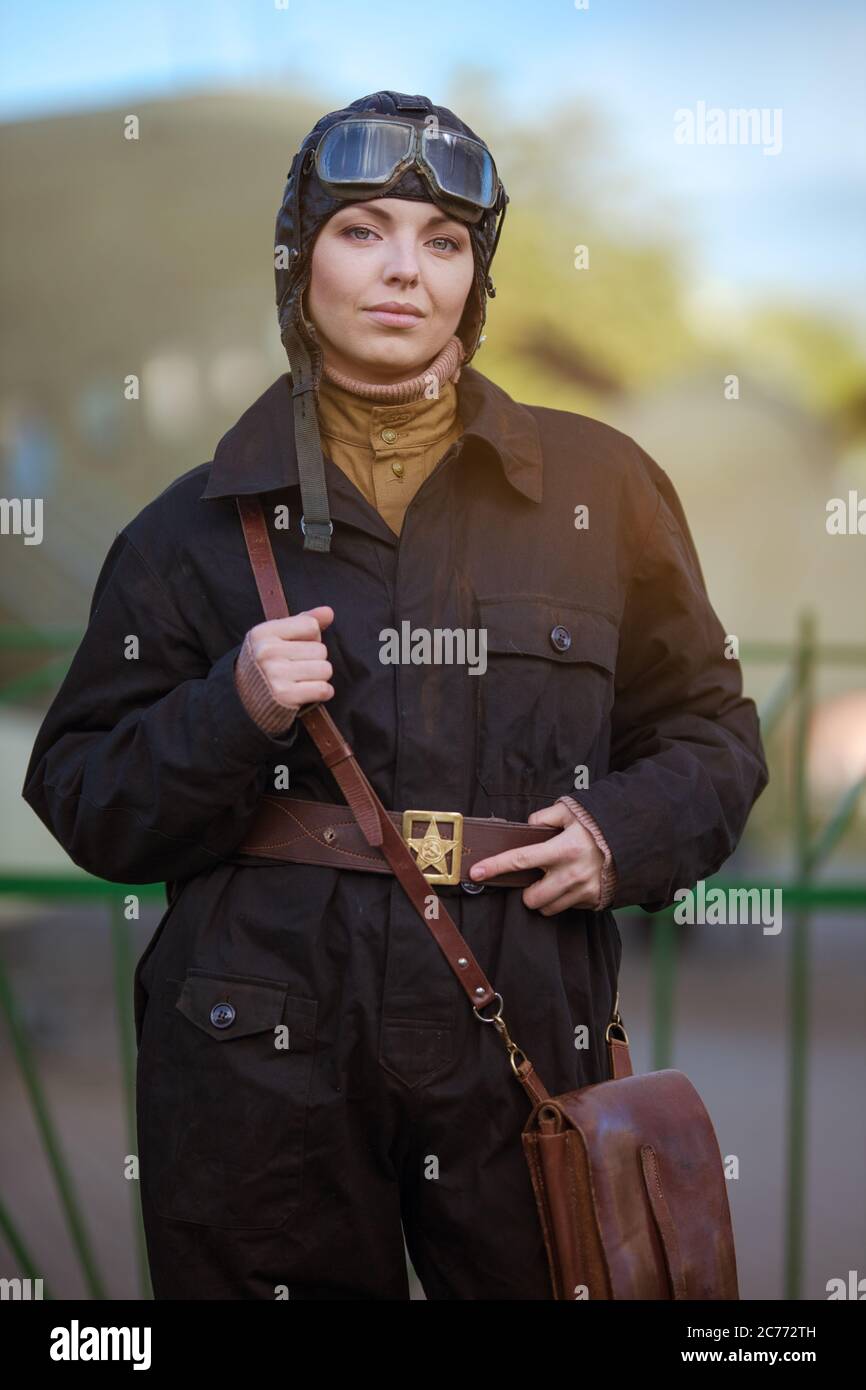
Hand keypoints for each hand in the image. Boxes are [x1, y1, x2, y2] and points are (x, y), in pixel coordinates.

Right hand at [246, 606, 334, 711]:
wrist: (244, 699)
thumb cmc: (265, 664)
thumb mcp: (275, 637)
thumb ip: (302, 621)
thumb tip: (328, 612)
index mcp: (263, 633)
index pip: (310, 625)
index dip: (311, 637)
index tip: (297, 646)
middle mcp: (267, 652)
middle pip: (320, 649)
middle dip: (315, 659)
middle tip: (297, 667)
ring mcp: (275, 674)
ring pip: (325, 669)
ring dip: (319, 677)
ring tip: (302, 679)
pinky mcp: (285, 696)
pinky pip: (323, 689)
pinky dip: (322, 692)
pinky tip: (308, 691)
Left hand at [467, 800, 603, 914]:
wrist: (636, 841)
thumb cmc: (600, 825)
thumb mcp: (572, 811)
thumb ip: (545, 816)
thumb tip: (528, 826)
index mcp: (563, 848)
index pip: (520, 860)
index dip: (495, 867)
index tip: (476, 872)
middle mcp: (571, 874)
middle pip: (532, 898)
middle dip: (527, 892)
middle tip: (536, 878)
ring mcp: (583, 891)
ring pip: (548, 908)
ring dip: (545, 898)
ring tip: (555, 880)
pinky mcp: (593, 901)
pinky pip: (568, 908)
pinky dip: (565, 899)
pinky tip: (573, 883)